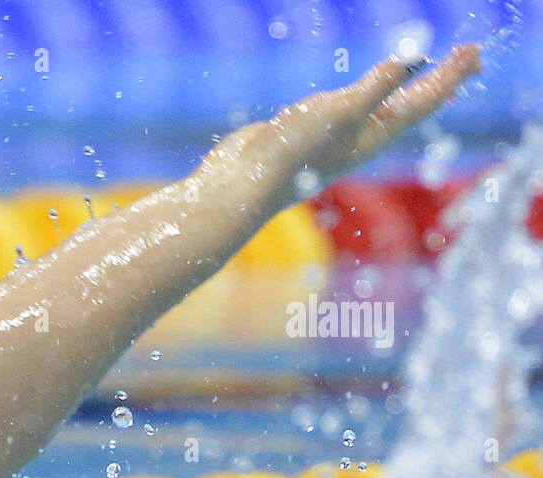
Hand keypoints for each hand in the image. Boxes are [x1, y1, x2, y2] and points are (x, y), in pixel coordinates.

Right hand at [235, 44, 480, 202]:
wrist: (242, 183)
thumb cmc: (292, 151)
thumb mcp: (341, 110)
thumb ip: (378, 84)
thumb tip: (417, 57)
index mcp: (376, 134)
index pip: (425, 100)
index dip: (452, 74)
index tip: (476, 50)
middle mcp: (362, 137)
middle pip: (413, 104)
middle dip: (441, 80)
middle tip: (468, 56)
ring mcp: (336, 136)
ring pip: (383, 107)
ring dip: (407, 87)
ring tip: (423, 72)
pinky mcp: (311, 132)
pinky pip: (353, 107)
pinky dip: (369, 91)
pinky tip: (364, 91)